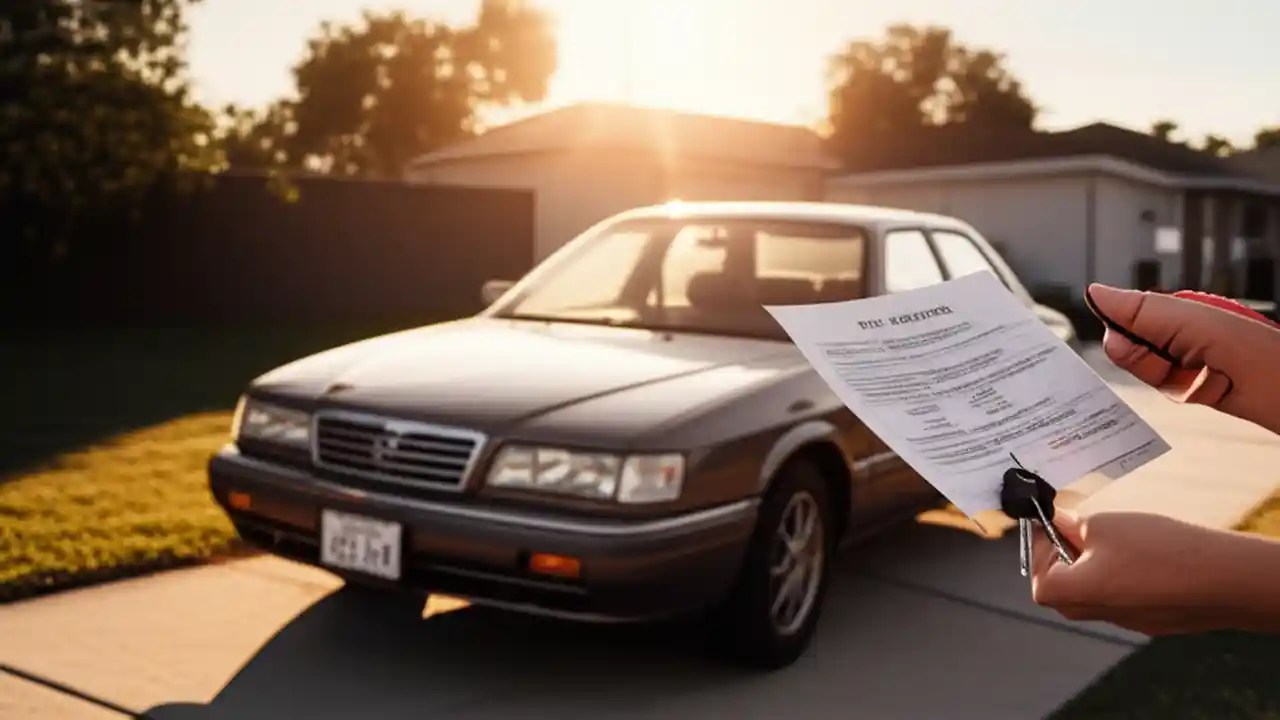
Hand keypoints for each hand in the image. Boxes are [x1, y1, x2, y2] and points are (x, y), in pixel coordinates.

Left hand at [1031, 511, 1279, 634]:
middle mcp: (1095, 614)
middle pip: (1062, 586)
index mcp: (1073, 594)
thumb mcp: (1103, 525)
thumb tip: (1055, 521)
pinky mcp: (1152, 620)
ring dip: (1095, 564)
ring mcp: (1125, 621)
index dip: (1040, 546)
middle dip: (1066, 554)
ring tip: (1118, 538)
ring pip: (1095, 590)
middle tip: (1082, 527)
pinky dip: (1124, 575)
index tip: (1052, 523)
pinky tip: (1146, 556)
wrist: (1222, 579)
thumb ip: (1071, 525)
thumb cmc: (1158, 551)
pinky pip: (1124, 596)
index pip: (1037, 575)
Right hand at [1085, 284, 1279, 434]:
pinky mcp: (1191, 386)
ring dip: (1165, 377)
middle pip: (1131, 346)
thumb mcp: (1186, 322)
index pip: (1125, 316)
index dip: (1120, 333)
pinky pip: (1163, 388)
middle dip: (1143, 359)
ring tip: (1194, 375)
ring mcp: (1183, 360)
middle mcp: (1176, 331)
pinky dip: (1175, 390)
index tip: (1123, 341)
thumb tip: (1095, 292)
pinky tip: (1198, 386)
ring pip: (1145, 370)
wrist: (1279, 387)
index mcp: (1175, 309)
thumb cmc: (1247, 347)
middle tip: (1168, 362)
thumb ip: (1139, 310)